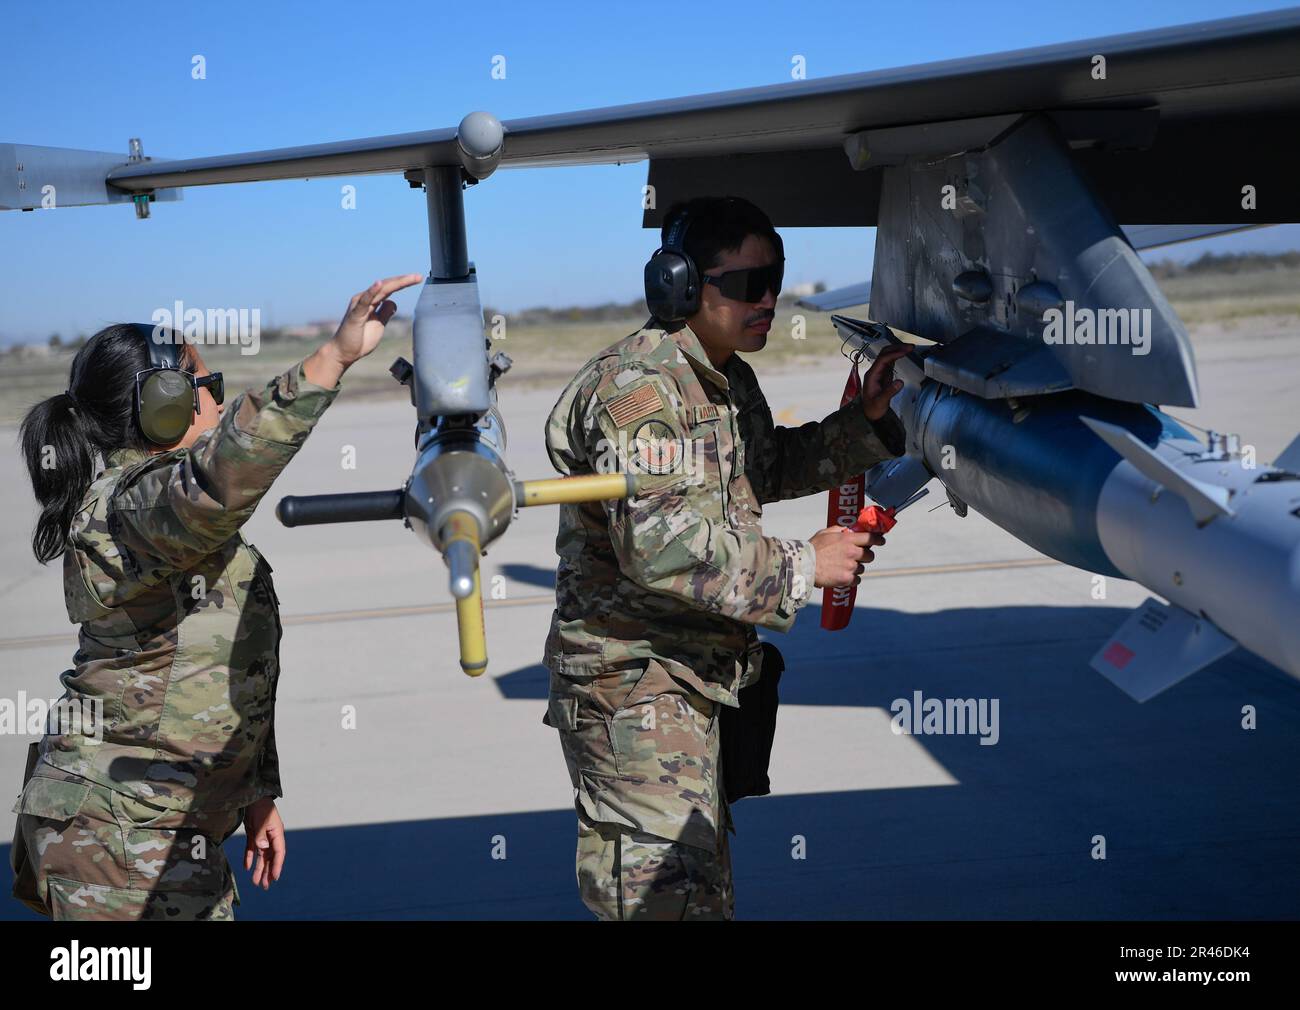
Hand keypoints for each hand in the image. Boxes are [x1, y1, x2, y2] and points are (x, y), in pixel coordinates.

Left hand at [243, 797, 284, 890]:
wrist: (252, 795)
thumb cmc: (260, 806)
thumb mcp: (261, 820)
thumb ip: (261, 834)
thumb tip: (263, 848)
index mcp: (276, 833)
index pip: (278, 852)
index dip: (277, 865)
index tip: (275, 878)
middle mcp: (271, 836)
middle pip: (270, 857)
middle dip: (268, 872)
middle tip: (265, 886)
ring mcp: (262, 835)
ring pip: (261, 855)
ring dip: (259, 868)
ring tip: (256, 883)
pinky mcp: (253, 833)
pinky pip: (252, 849)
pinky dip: (250, 858)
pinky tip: (247, 868)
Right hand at [304, 273, 423, 386]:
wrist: (344, 353)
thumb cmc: (360, 339)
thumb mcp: (379, 325)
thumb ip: (385, 313)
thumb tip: (393, 302)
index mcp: (372, 302)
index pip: (390, 289)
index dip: (403, 283)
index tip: (418, 278)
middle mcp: (365, 299)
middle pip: (387, 286)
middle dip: (403, 281)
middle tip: (419, 276)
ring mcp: (359, 305)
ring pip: (379, 290)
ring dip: (394, 283)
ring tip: (408, 278)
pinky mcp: (355, 313)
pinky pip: (364, 301)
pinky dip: (372, 291)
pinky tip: (379, 284)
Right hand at [810, 526, 885, 587]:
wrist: (804, 566)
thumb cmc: (812, 549)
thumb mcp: (825, 533)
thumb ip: (839, 530)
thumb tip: (848, 530)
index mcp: (848, 539)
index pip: (871, 538)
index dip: (878, 539)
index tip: (881, 541)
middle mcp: (852, 552)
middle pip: (870, 555)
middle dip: (865, 556)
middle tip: (855, 557)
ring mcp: (851, 566)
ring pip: (862, 568)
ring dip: (855, 568)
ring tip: (840, 567)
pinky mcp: (847, 579)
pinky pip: (857, 580)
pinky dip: (851, 579)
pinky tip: (841, 575)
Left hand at [861, 345, 909, 420]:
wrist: (870, 414)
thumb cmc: (872, 409)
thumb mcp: (880, 402)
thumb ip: (889, 392)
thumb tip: (900, 382)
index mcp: (872, 375)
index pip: (883, 359)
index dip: (894, 354)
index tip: (905, 352)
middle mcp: (874, 371)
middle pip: (884, 353)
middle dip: (897, 348)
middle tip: (910, 347)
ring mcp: (879, 372)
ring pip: (887, 356)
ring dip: (898, 350)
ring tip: (909, 348)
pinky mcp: (884, 375)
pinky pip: (890, 362)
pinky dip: (897, 356)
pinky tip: (904, 354)